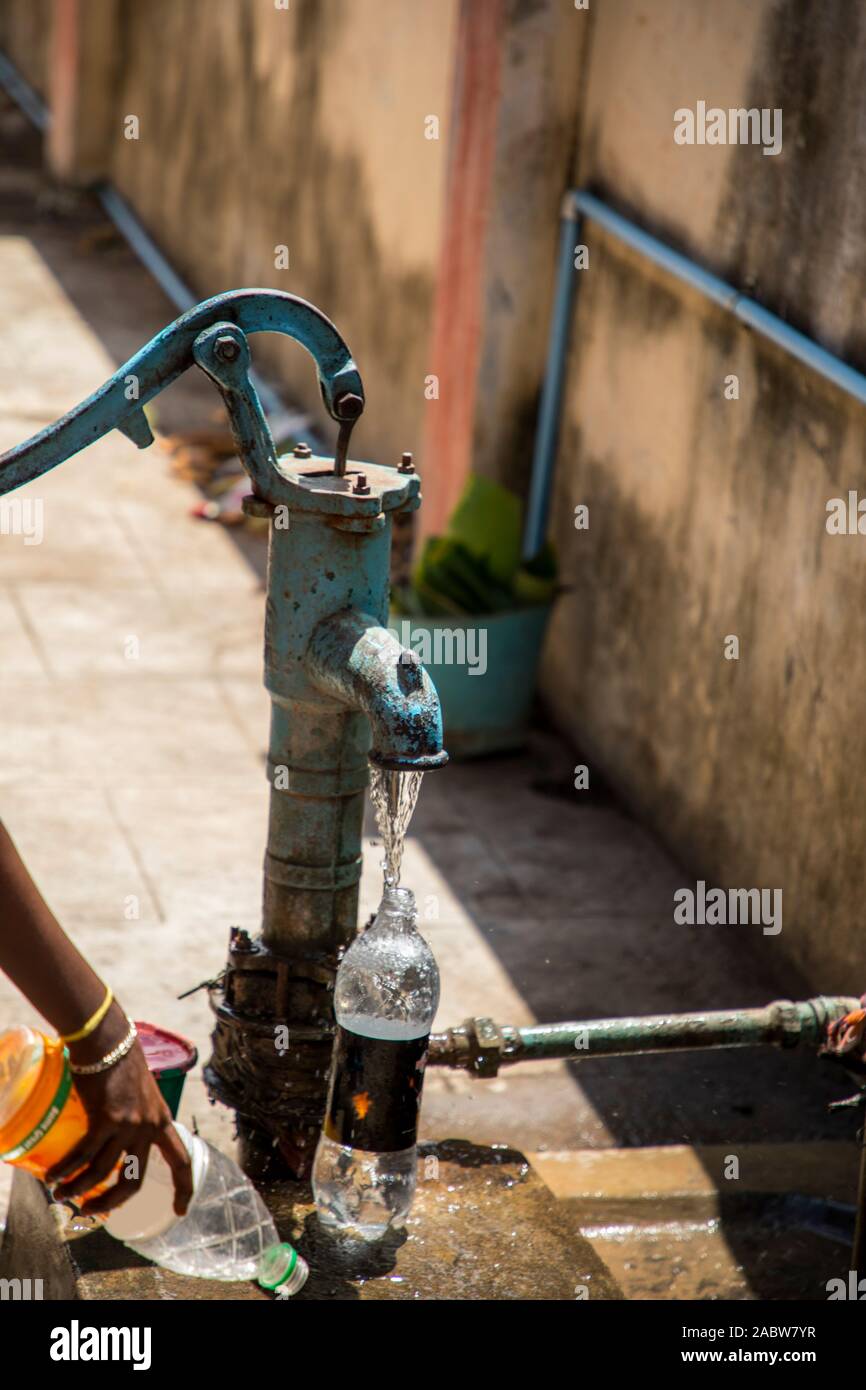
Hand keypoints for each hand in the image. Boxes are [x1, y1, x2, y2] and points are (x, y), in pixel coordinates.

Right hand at [45, 1015, 192, 1217]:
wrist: (109, 1038)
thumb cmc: (119, 1058)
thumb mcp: (139, 1090)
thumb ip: (134, 1113)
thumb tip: (114, 1132)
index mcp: (161, 1120)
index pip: (181, 1160)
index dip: (184, 1188)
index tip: (180, 1211)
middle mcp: (148, 1126)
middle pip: (134, 1179)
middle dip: (111, 1202)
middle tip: (90, 1209)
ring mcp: (129, 1124)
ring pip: (102, 1172)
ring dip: (79, 1188)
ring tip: (61, 1194)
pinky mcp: (107, 1119)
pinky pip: (83, 1155)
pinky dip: (66, 1170)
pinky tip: (53, 1178)